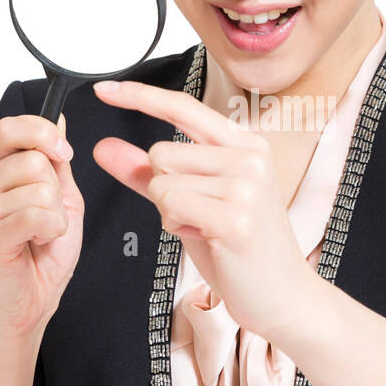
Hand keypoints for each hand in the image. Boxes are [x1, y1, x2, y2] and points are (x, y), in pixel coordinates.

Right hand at [0, 112, 84, 337]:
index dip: (44, 134)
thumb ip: (57, 161)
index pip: (13, 127)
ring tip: (37, 236)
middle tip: (43, 219)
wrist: (28, 304)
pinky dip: (50, 231)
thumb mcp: (61, 198)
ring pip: (41, 188)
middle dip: (55, 192)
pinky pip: (37, 213)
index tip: (63, 153)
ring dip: (55, 217)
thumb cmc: (41, 255)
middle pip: (35, 160)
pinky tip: (34, 244)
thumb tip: (58, 117)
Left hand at [91, 79, 311, 338]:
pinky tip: (209, 240)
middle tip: (202, 218)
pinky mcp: (235, 216)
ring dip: (171, 213)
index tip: (103, 89)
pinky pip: (170, 206)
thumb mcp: (191, 203)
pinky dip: (177, 227)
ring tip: (207, 230)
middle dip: (165, 190)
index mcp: (245, 145)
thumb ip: (147, 173)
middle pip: (161, 153)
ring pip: (162, 181)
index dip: (139, 96)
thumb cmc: (240, 250)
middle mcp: (249, 156)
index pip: (183, 107)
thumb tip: (104, 147)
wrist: (282, 296)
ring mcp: (245, 185)